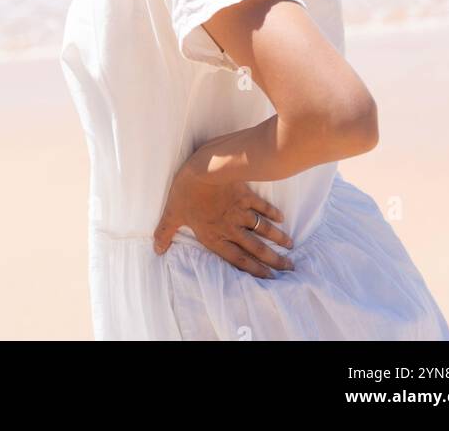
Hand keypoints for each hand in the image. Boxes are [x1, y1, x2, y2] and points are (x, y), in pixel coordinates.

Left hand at [153, 150, 294, 277]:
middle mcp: (231, 228)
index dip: (254, 269)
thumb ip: (165, 232)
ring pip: (263, 229)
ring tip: (291, 247)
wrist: (203, 170)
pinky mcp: (246, 195)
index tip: (269, 278)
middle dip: (273, 260)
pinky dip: (272, 213)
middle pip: (256, 248)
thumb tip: (157, 249)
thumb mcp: (172, 214)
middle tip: (289, 268)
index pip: (237, 259)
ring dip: (277, 239)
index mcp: (215, 236)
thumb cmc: (185, 192)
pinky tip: (281, 219)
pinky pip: (262, 206)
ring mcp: (240, 212)